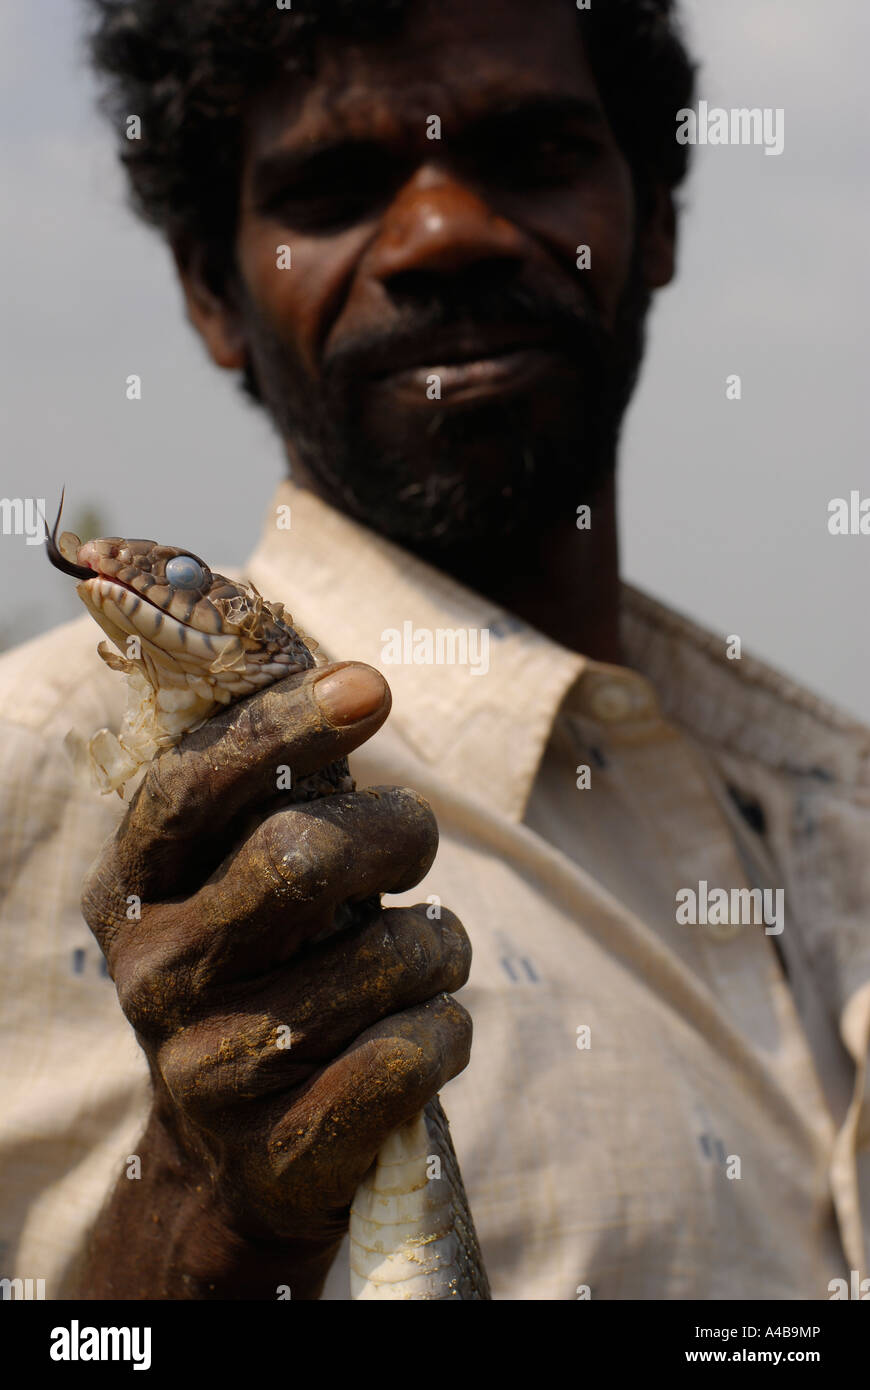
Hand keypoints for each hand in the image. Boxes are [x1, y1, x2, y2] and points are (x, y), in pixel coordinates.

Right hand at [77, 662, 471, 1297]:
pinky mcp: (275, 1151)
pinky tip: (427, 1030)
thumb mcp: (248, 869)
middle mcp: (152, 974)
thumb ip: (279, 776)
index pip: (193, 785)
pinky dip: (446, 1030)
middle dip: (396, 833)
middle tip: (415, 844)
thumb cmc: (272, 968)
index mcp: (137, 886)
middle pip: (298, 859)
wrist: (243, 1156)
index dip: (283, 726)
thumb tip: (327, 658)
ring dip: (438, 946)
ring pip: (382, 960)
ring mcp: (204, 1071)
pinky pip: (407, 1056)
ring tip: (423, 957)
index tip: (371, 688)